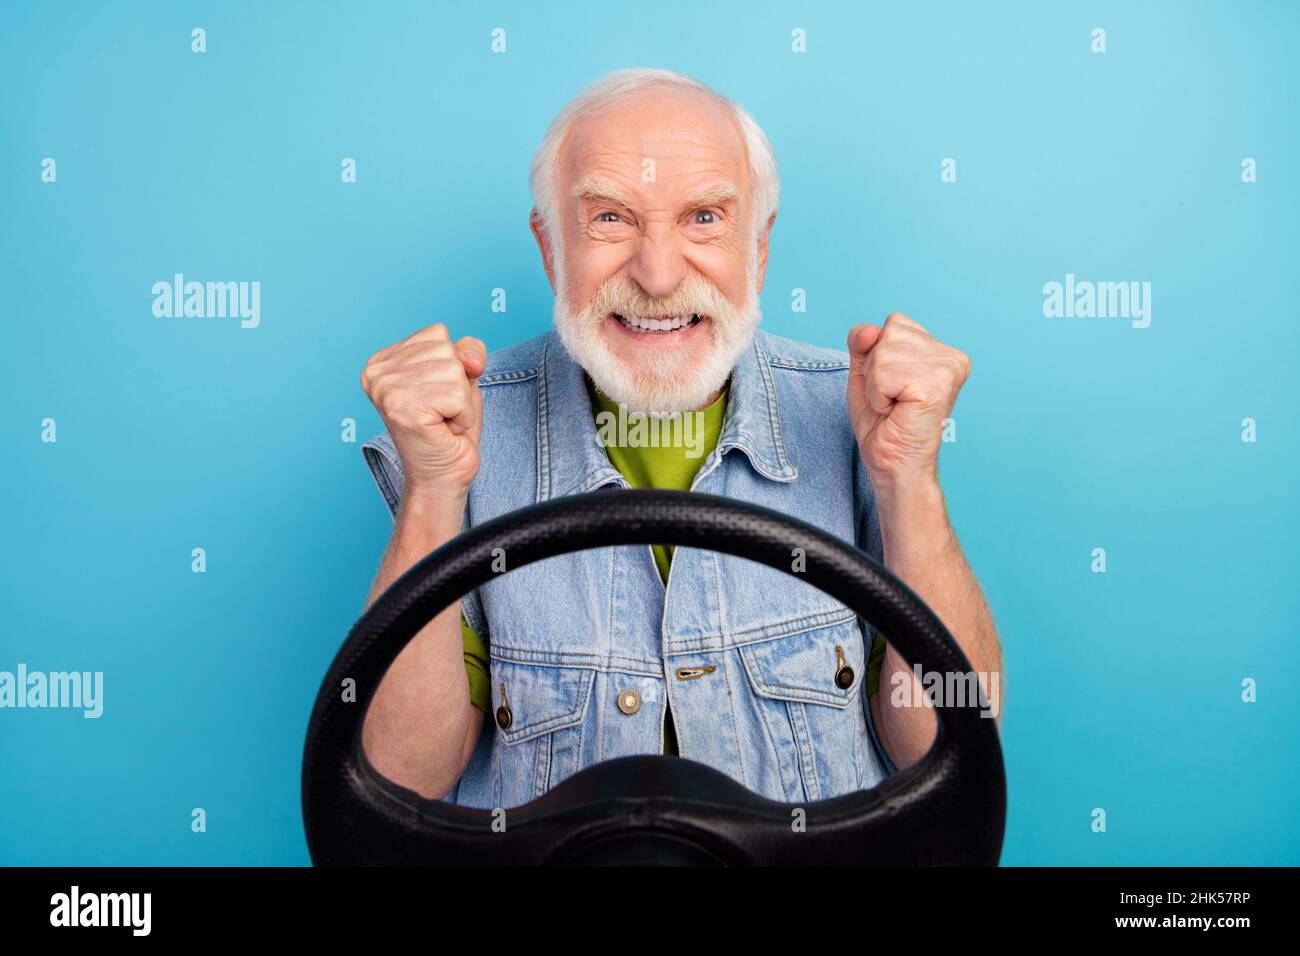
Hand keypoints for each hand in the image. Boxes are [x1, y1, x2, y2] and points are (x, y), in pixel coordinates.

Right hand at [361, 323, 485, 499]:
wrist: (442, 477)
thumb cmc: (449, 429)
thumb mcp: (462, 379)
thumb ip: (467, 352)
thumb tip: (470, 358)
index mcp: (382, 360)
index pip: (438, 334)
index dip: (452, 366)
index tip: (435, 396)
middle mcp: (377, 372)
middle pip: (447, 350)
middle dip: (457, 385)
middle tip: (440, 413)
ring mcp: (386, 390)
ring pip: (455, 372)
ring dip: (461, 402)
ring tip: (441, 421)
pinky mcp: (403, 409)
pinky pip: (458, 396)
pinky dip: (462, 417)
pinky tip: (443, 430)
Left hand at [847, 313, 969, 490]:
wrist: (894, 467)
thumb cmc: (883, 426)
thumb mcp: (865, 374)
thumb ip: (863, 344)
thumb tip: (869, 329)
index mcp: (941, 350)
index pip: (893, 323)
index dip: (877, 356)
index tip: (893, 388)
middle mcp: (951, 355)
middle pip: (887, 333)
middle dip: (875, 370)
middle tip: (892, 401)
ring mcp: (948, 368)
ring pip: (882, 353)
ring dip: (876, 386)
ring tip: (894, 407)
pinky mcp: (938, 385)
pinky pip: (883, 375)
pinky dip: (878, 397)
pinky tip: (896, 412)